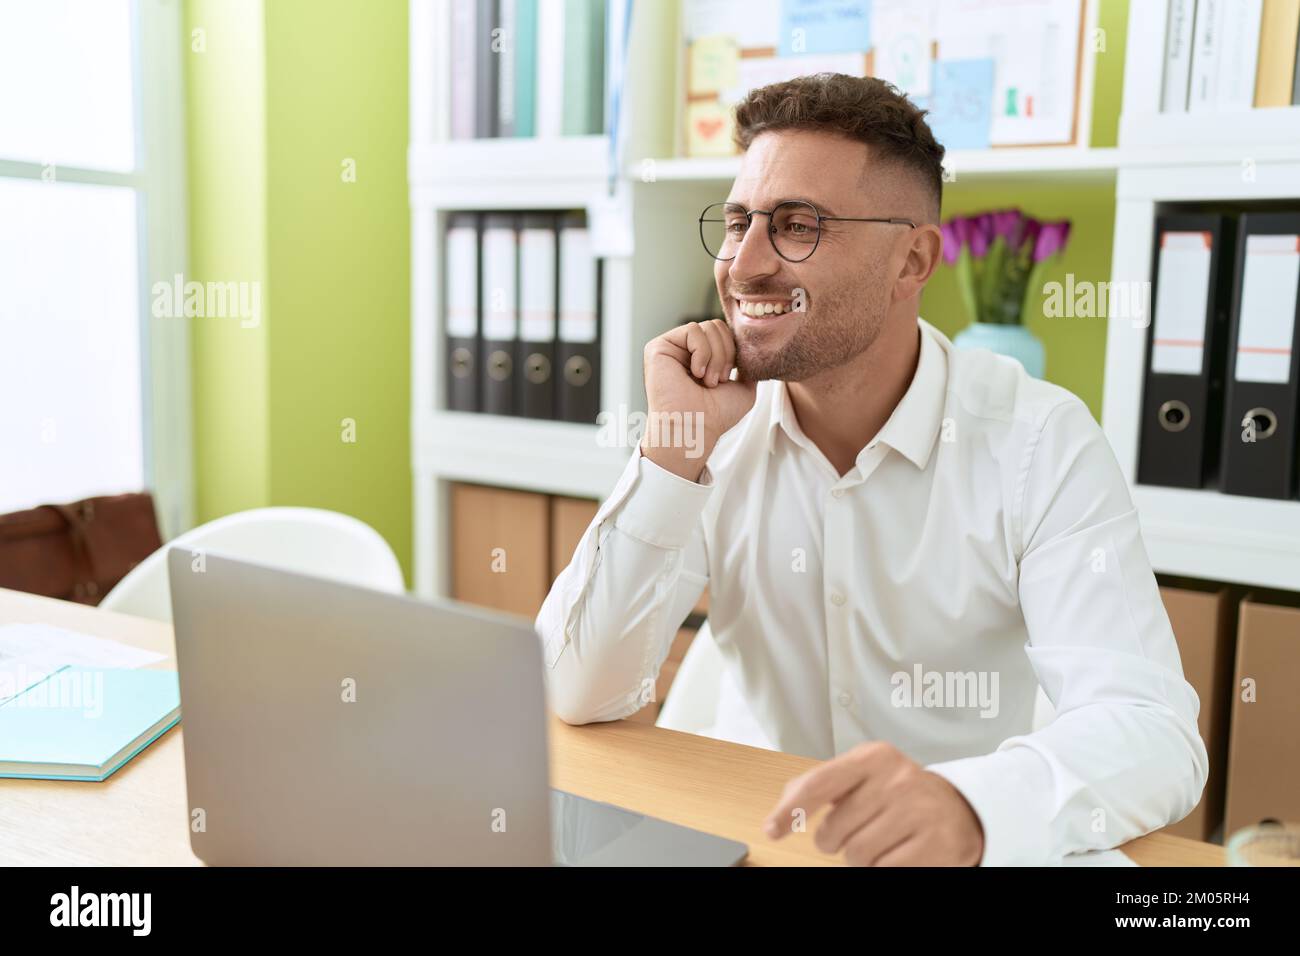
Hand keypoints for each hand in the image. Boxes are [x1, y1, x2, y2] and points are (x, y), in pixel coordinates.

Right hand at [641, 320, 757, 480]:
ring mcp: (670, 348)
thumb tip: (751, 352)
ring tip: (707, 380)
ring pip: (707, 327)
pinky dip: (702, 353)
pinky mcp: (658, 347)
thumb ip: (746, 368)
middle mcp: (683, 351)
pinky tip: (696, 373)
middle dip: (726, 353)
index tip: (728, 378)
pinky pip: (693, 330)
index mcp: (699, 358)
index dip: (733, 351)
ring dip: (716, 357)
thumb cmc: (715, 416)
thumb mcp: (742, 388)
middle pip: (717, 325)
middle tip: (717, 380)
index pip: (724, 333)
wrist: (696, 429)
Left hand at [763, 742, 984, 865]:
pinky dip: (883, 868)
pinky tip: (897, 853)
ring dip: (860, 858)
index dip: (790, 810)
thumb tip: (781, 811)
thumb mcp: (860, 776)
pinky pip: (885, 870)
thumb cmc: (895, 794)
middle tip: (855, 832)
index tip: (773, 829)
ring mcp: (919, 810)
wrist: (957, 809)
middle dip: (835, 841)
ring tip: (879, 842)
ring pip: (857, 855)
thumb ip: (819, 785)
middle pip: (834, 831)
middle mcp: (897, 779)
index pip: (818, 784)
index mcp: (873, 757)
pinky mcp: (937, 843)